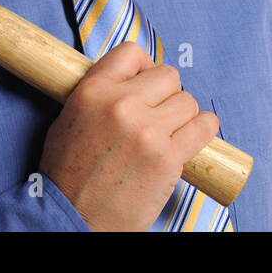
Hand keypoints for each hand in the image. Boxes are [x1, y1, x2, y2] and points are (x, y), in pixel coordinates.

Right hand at [38, 41, 218, 231]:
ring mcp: (147, 131)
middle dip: (166, 95)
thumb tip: (131, 80)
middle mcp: (121, 105)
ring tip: (169, 135)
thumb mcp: (69, 119)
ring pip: (188, 101)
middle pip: (168, 76)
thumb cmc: (67, 175)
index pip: (132, 52)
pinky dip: (202, 131)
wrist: (70, 220)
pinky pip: (204, 127)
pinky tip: (191, 139)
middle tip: (158, 116)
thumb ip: (99, 93)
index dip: (144, 67)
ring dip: (183, 117)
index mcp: (93, 91)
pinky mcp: (168, 158)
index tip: (146, 84)